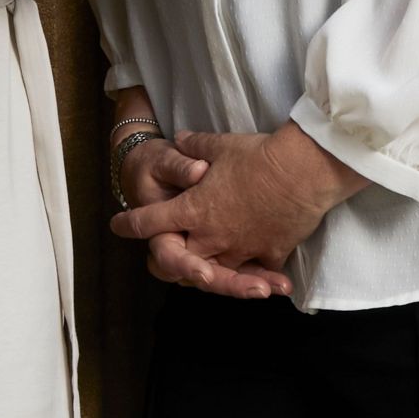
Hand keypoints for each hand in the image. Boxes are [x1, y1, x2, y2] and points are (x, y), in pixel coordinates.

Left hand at [111, 123, 364, 281]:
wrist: (302, 171)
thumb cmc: (257, 156)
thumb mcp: (220, 145)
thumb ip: (195, 147)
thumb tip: (180, 139)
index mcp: (193, 209)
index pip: (151, 220)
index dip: (131, 223)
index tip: (117, 226)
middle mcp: (212, 236)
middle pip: (181, 261)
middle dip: (170, 260)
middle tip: (165, 257)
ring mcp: (241, 249)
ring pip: (217, 272)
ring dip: (210, 272)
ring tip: (208, 274)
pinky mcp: (270, 254)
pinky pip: (258, 271)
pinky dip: (256, 275)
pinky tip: (260, 278)